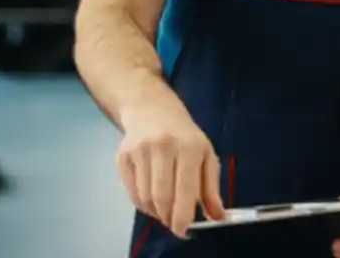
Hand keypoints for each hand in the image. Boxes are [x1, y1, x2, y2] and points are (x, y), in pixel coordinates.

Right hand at [116, 103, 226, 238]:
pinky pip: (131, 192)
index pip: (185, 189)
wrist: (151, 108)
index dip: (183, 215)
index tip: (183, 231)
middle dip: (168, 217)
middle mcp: (162, 145)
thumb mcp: (205, 154)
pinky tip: (151, 198)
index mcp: (188, 146)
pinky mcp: (123, 155)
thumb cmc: (184, 135)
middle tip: (174, 223)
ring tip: (164, 208)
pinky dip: (142, 203)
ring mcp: (139, 150)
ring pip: (145, 197)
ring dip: (156, 212)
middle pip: (162, 197)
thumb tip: (217, 216)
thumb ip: (211, 188)